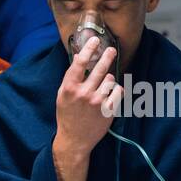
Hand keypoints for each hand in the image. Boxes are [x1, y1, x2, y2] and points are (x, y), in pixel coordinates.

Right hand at [55, 37, 121, 154]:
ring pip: (110, 79)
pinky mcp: (108, 110)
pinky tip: (110, 95)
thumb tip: (80, 57)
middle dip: (107, 56)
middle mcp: (83, 93)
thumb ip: (71, 77)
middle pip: (99, 68)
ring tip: (103, 87)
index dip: (89, 49)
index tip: (95, 40)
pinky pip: (118, 92)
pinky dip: (116, 91)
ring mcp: (97, 102)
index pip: (80, 63)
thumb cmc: (67, 116)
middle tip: (112, 50)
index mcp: (69, 88)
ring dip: (108, 80)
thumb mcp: (62, 95)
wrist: (74, 140)